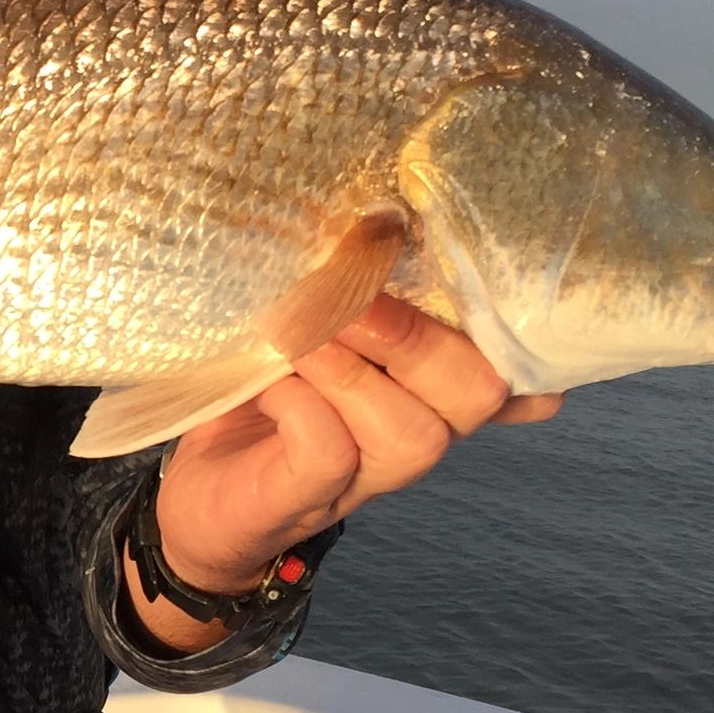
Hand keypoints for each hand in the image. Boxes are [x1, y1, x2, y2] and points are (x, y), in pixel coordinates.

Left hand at [153, 295, 561, 597]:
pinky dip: (301, 404)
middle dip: (417, 334)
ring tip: (297, 337)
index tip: (475, 265)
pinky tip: (268, 384)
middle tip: (350, 296)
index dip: (520, 326)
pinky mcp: (307, 498)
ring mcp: (368, 473)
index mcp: (429, 383)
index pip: (513, 364)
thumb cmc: (258, 391)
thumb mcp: (307, 325)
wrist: (193, 493)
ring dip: (352, 370)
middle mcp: (418, 429)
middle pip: (478, 390)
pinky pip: (331, 451)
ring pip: (413, 432)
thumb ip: (346, 283)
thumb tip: (371, 214)